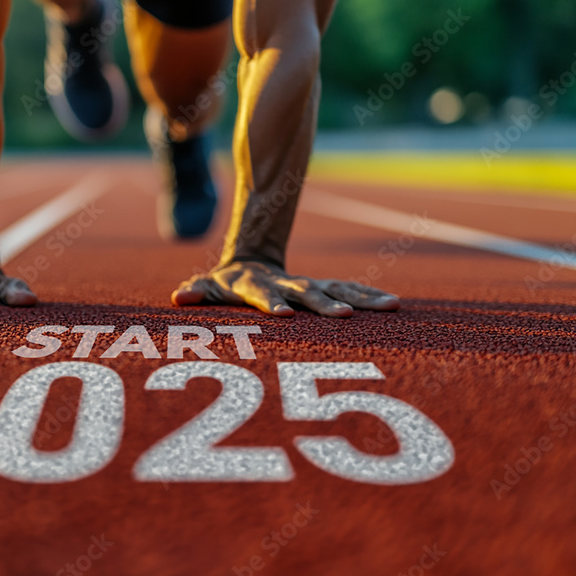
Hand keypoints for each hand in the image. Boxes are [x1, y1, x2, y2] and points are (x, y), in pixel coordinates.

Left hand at [172, 260, 399, 317]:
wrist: (252, 260)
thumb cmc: (226, 284)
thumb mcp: (208, 286)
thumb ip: (197, 291)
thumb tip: (180, 296)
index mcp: (256, 285)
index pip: (263, 294)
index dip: (272, 303)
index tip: (285, 315)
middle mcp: (287, 284)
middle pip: (306, 292)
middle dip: (325, 304)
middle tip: (344, 316)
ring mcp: (308, 285)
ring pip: (337, 288)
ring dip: (362, 297)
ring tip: (390, 305)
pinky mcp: (323, 288)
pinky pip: (349, 290)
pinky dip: (370, 296)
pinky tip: (394, 304)